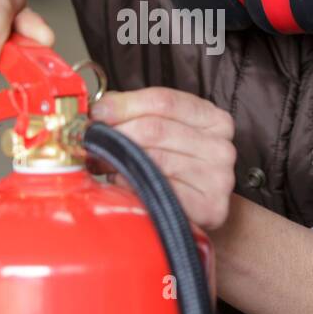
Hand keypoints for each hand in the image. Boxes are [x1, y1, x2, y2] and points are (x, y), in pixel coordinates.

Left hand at [88, 87, 236, 231]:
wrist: (200, 212)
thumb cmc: (179, 168)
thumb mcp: (166, 132)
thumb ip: (137, 114)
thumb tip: (101, 107)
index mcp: (214, 119)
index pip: (165, 101)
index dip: (125, 104)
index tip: (98, 111)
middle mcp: (221, 146)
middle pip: (156, 129)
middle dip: (117, 133)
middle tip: (91, 140)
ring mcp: (218, 178)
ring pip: (155, 159)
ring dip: (120, 160)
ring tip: (102, 163)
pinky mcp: (210, 207)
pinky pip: (160, 189)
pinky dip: (132, 184)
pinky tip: (121, 181)